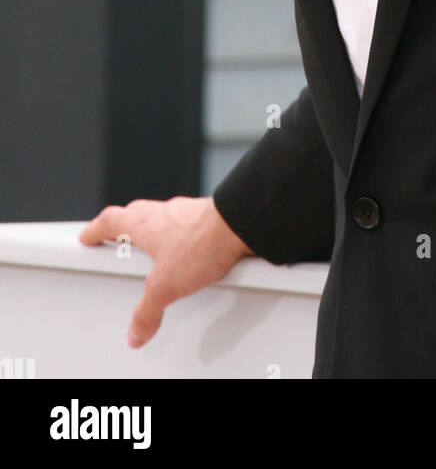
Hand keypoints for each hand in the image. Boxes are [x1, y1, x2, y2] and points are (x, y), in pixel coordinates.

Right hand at [78, 195, 253, 347]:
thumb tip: (136, 330)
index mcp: (144, 222)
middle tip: (117, 242)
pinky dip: (182, 239)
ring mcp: (187, 212)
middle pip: (135, 214)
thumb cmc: (202, 241)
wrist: (241, 225)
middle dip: (124, 229)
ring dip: (155, 234)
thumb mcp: (165, 287)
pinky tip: (190, 256)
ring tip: (154, 256)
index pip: (110, 220)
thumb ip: (146, 311)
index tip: (88, 235)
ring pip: (162, 220)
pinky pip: (187, 227)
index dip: (96, 230)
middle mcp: (163, 212)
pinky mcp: (208, 218)